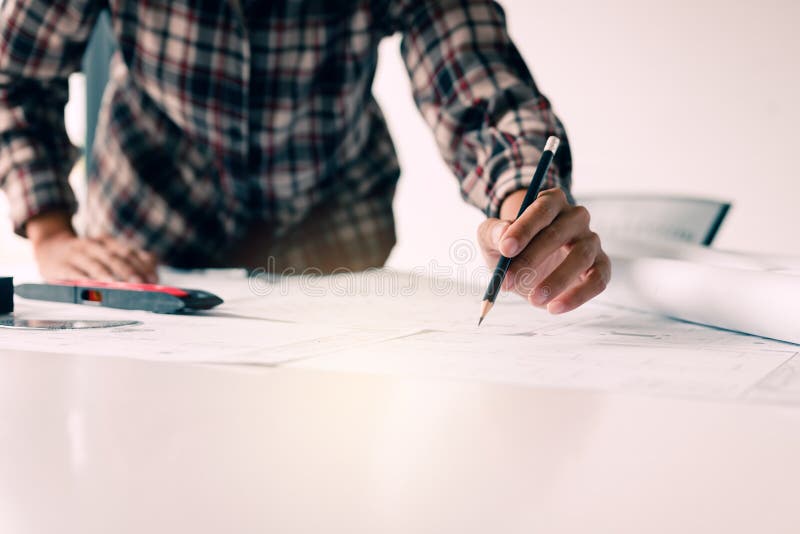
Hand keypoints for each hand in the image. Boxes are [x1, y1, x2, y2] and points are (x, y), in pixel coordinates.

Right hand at [27, 212, 157, 282]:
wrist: (49, 246)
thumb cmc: (87, 255)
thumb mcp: (105, 251)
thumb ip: (129, 259)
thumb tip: (154, 268)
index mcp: (107, 241)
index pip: (128, 251)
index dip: (143, 265)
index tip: (154, 279)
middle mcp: (93, 245)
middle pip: (114, 257)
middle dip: (129, 271)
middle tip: (140, 283)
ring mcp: (76, 254)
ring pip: (95, 265)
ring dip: (109, 276)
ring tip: (119, 286)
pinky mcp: (60, 266)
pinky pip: (74, 274)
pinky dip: (85, 281)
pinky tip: (93, 288)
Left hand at [477, 188, 610, 313]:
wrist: (527, 265)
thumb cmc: (511, 246)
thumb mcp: (491, 238)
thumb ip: (493, 232)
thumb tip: (504, 233)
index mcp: (551, 202)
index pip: (542, 209)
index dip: (523, 229)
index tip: (505, 250)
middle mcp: (575, 217)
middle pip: (558, 234)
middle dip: (530, 259)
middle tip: (508, 282)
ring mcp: (591, 241)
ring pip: (581, 257)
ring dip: (556, 281)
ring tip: (532, 300)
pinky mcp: (600, 265)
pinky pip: (597, 280)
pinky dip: (577, 296)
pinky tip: (554, 308)